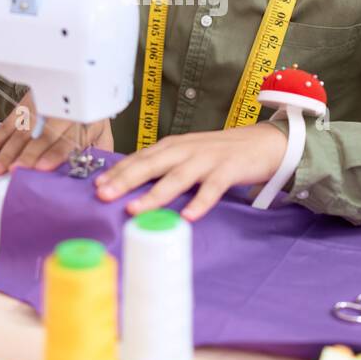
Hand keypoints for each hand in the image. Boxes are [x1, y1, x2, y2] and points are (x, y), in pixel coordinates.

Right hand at [0, 91, 113, 174]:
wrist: (81, 81)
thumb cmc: (90, 116)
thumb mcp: (102, 133)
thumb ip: (98, 154)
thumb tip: (92, 176)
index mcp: (87, 122)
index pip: (71, 139)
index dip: (55, 153)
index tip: (42, 167)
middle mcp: (65, 112)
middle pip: (44, 133)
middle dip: (28, 153)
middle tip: (16, 169)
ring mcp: (44, 104)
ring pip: (23, 127)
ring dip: (7, 148)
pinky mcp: (28, 101)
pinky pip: (9, 119)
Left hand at [94, 123, 287, 220]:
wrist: (264, 142)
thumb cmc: (220, 153)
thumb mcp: (188, 155)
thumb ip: (165, 166)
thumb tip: (132, 186)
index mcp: (173, 146)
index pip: (140, 158)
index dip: (118, 171)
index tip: (96, 185)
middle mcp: (186, 150)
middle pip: (151, 165)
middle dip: (125, 180)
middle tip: (104, 195)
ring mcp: (208, 159)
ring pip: (177, 177)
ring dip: (154, 194)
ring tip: (135, 209)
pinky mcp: (229, 169)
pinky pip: (213, 188)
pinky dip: (200, 202)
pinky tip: (187, 216)